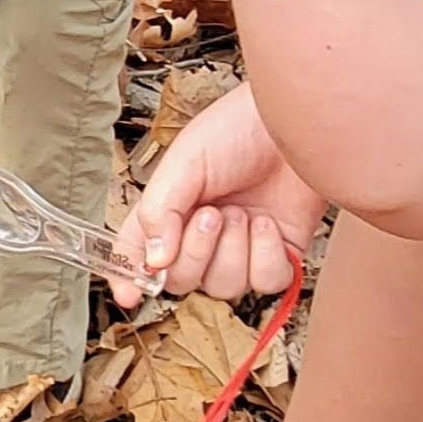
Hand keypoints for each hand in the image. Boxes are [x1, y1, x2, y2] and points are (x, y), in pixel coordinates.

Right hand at [111, 80, 328, 307]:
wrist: (295, 126)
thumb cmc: (236, 132)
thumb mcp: (184, 164)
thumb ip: (159, 212)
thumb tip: (154, 261)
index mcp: (166, 212)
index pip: (136, 253)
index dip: (128, 276)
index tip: (128, 295)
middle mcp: (198, 236)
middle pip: (181, 279)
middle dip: (196, 251)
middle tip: (211, 214)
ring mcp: (238, 249)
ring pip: (224, 287)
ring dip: (233, 250)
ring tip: (243, 211)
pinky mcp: (277, 256)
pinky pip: (265, 282)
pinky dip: (267, 255)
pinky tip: (268, 224)